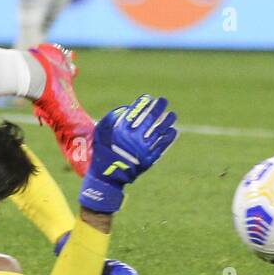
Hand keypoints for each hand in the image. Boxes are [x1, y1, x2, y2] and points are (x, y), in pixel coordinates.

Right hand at [79, 94, 177, 212]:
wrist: (107, 176)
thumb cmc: (103, 150)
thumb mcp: (101, 131)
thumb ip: (112, 118)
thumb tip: (127, 108)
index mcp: (120, 131)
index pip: (135, 112)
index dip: (142, 103)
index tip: (148, 98)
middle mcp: (133, 139)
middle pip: (149, 119)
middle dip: (157, 108)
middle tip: (163, 100)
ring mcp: (142, 150)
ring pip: (159, 132)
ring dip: (166, 121)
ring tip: (172, 114)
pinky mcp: (149, 160)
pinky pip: (161, 147)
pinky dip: (168, 138)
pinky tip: (173, 130)